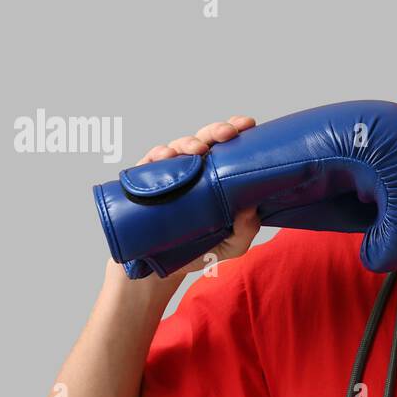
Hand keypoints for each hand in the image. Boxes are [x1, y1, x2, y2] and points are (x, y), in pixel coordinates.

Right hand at [134, 115, 260, 277]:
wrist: (161, 271)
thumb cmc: (200, 250)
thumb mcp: (231, 245)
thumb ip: (245, 230)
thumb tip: (250, 208)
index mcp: (217, 176)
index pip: (228, 148)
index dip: (237, 131)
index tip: (249, 125)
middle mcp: (194, 170)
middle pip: (205, 140)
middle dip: (217, 131)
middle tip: (229, 133)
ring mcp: (170, 175)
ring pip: (178, 147)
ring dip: (188, 143)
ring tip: (198, 149)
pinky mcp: (146, 184)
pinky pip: (150, 164)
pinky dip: (157, 156)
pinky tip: (165, 157)